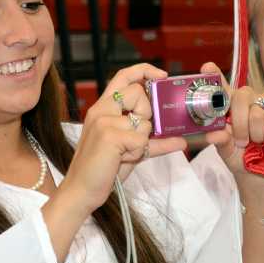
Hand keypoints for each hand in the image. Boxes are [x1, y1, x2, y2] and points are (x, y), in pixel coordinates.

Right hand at [61, 63, 187, 213]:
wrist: (81, 192)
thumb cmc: (103, 170)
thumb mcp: (129, 150)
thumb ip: (151, 140)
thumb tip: (181, 140)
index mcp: (102, 108)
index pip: (123, 76)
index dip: (144, 71)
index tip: (162, 76)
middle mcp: (101, 110)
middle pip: (138, 93)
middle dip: (147, 114)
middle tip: (137, 134)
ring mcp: (104, 121)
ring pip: (143, 120)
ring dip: (142, 141)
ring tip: (124, 153)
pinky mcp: (109, 135)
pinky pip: (141, 140)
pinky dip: (138, 153)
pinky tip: (122, 159)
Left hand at [198, 63, 263, 199]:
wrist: (263, 174)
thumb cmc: (242, 158)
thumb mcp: (226, 151)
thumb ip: (220, 140)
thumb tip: (216, 133)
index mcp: (228, 106)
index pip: (220, 87)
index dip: (214, 76)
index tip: (207, 67)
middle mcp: (246, 99)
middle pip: (240, 96)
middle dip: (240, 123)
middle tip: (242, 141)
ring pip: (257, 111)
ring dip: (256, 133)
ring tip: (257, 142)